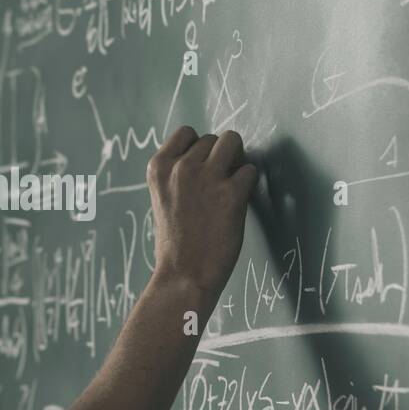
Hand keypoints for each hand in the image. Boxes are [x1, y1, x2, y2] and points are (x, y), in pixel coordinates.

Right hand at [145, 126, 257, 301]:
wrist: (183, 277)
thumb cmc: (175, 244)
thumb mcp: (163, 199)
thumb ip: (179, 175)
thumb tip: (209, 156)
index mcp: (158, 167)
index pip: (187, 133)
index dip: (199, 149)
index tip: (202, 169)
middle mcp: (181, 167)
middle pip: (212, 138)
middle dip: (219, 157)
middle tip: (219, 184)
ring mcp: (206, 178)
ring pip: (233, 142)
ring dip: (236, 161)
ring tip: (231, 185)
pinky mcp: (232, 193)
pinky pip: (250, 170)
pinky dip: (248, 184)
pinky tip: (238, 202)